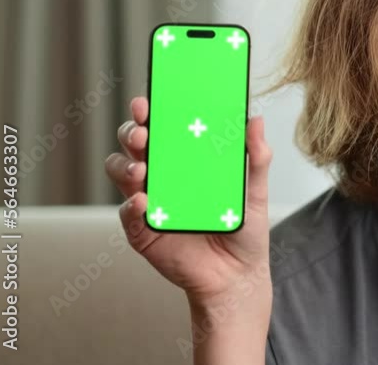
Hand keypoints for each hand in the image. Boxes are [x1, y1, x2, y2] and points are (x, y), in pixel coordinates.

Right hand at [104, 97, 273, 305]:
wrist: (237, 275)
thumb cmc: (243, 228)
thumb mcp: (255, 191)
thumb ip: (256, 157)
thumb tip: (256, 119)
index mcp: (186, 159)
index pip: (163, 127)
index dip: (151, 112)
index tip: (149, 102)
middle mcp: (162, 175)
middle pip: (134, 144)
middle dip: (132, 132)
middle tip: (144, 134)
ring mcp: (149, 201)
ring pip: (121, 171)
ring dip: (125, 165)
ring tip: (143, 170)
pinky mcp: (142, 230)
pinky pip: (127, 213)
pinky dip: (130, 205)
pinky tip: (143, 201)